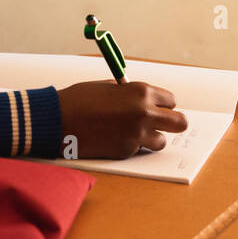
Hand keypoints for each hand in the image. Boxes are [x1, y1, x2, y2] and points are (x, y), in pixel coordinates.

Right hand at [57, 80, 188, 158]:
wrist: (58, 120)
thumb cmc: (79, 100)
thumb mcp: (108, 86)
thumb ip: (130, 93)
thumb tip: (143, 99)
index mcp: (141, 92)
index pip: (171, 101)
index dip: (162, 104)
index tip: (155, 107)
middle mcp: (144, 113)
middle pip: (179, 123)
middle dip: (171, 123)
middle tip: (159, 124)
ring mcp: (137, 135)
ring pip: (161, 141)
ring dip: (151, 138)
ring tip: (133, 133)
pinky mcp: (126, 151)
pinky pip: (139, 150)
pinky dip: (131, 146)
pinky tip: (115, 138)